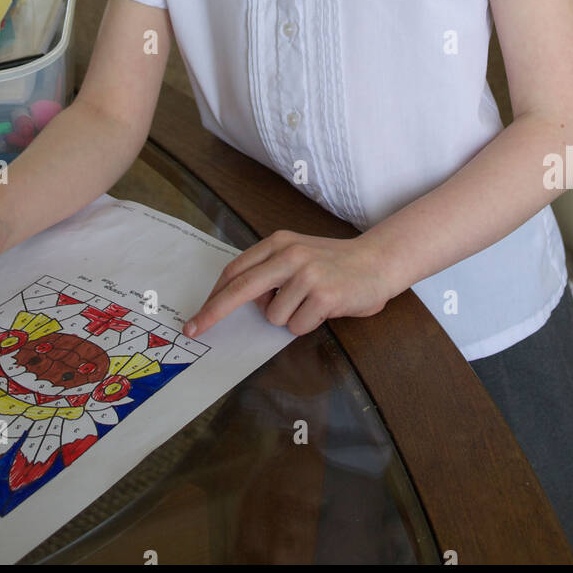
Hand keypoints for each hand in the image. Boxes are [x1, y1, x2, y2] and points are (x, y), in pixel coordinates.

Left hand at [183, 229, 394, 338]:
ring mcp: (306, 274)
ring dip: (289, 319)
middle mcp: (289, 254)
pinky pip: (297, 325)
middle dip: (213, 312)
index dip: (214, 295)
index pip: (236, 270)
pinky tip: (325, 309)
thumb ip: (270, 272)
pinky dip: (308, 324)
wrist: (378, 262)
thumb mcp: (298, 256)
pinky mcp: (323, 295)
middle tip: (194, 329)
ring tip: (312, 304)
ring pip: (273, 316)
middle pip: (240, 288)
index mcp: (279, 242)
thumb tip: (240, 300)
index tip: (198, 315)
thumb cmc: (335, 264)